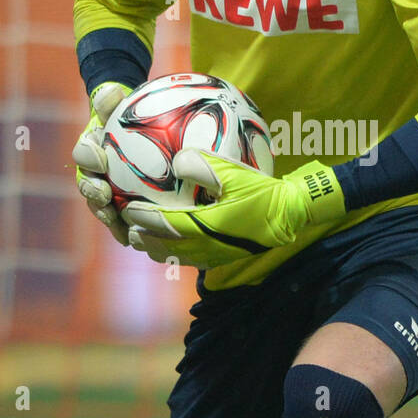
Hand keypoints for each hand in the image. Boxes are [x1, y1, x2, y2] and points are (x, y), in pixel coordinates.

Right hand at [72, 81, 132, 244]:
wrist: (137, 130)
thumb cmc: (128, 114)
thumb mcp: (120, 103)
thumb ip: (111, 98)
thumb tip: (110, 92)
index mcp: (90, 150)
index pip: (84, 154)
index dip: (88, 158)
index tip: (100, 159)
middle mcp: (93, 173)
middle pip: (88, 186)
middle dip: (93, 193)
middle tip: (104, 196)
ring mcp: (105, 191)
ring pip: (102, 206)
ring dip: (107, 215)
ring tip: (117, 222)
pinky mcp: (120, 207)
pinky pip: (121, 220)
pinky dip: (126, 229)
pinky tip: (137, 237)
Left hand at [122, 149, 345, 268]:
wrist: (291, 215)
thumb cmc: (263, 192)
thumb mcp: (235, 173)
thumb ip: (204, 165)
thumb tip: (177, 159)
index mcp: (204, 226)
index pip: (163, 225)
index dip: (141, 218)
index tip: (126, 208)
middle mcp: (205, 246)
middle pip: (163, 248)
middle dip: (142, 238)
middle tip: (127, 226)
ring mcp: (214, 255)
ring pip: (175, 257)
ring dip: (156, 248)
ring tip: (143, 237)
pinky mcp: (223, 257)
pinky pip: (191, 258)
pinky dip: (175, 251)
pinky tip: (174, 240)